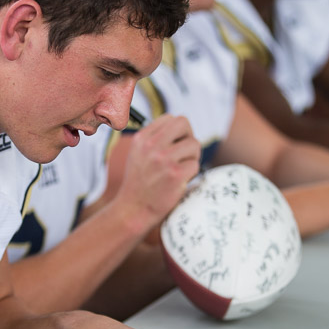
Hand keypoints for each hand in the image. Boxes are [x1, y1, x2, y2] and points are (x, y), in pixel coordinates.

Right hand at [117, 114, 200, 229]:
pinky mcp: (175, 175)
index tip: (175, 145)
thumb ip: (155, 139)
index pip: (170, 118)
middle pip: (184, 123)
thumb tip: (182, 128)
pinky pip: (195, 165)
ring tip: (181, 170)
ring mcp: (163, 160)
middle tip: (185, 153)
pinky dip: (191, 174)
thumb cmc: (140, 183)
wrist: (133, 210)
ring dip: (192, 158)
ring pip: (194, 145)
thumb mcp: (138, 154)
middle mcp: (151, 146)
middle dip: (189, 137)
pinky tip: (179, 181)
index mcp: (141, 138)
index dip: (177, 132)